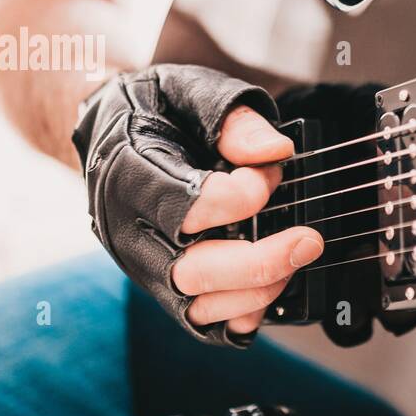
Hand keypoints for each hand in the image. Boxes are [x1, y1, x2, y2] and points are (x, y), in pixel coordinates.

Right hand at [73, 64, 322, 346]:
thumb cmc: (152, 112)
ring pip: (199, 305)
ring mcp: (144, 266)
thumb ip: (235, 121)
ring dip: (258, 288)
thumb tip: (275, 152)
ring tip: (293, 255)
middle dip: (261, 262)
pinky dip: (243, 313)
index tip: (269, 172)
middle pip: (192, 271)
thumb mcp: (191, 92)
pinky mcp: (162, 288)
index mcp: (129, 175)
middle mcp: (129, 231)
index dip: (243, 195)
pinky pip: (204, 323)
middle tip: (308, 241)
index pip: (188, 206)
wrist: (107, 135)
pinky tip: (270, 284)